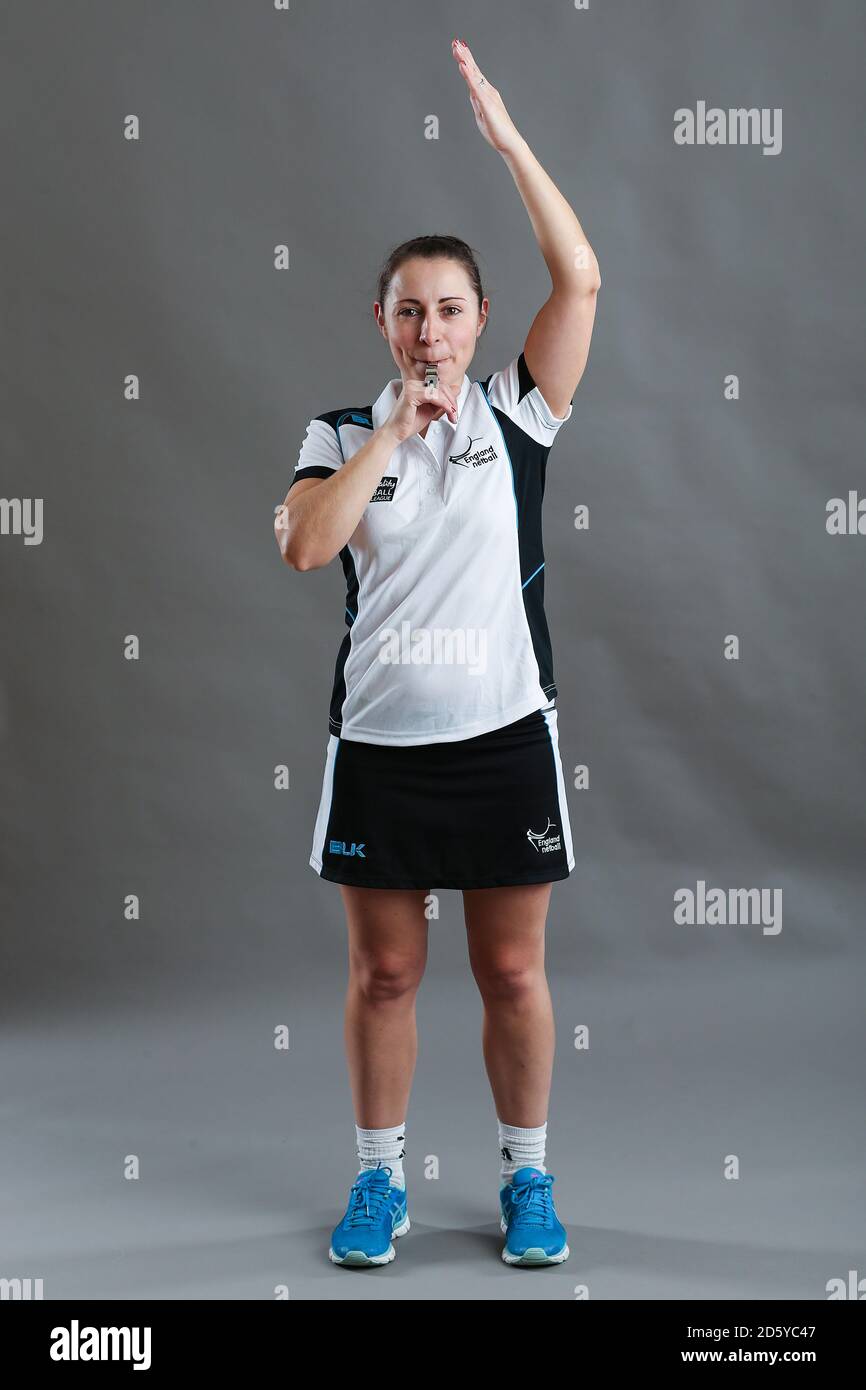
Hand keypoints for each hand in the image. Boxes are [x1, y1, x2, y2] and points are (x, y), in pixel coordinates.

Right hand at [383, 377, 459, 444]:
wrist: (395, 432)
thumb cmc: (409, 423)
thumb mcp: (431, 410)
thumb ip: (441, 401)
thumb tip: (456, 390)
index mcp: (417, 386)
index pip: (440, 385)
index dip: (451, 397)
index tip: (454, 410)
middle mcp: (413, 384)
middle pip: (441, 386)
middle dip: (452, 401)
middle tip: (455, 414)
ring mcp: (411, 387)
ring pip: (439, 391)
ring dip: (450, 404)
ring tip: (452, 416)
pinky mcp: (411, 394)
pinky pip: (434, 397)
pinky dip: (444, 405)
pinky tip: (448, 413)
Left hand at [451, 37, 522, 155]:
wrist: (509, 142)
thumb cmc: (496, 131)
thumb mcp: (481, 114)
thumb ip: (476, 102)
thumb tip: (471, 92)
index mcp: (485, 93)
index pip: (474, 73)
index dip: (466, 60)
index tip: (459, 48)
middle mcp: (487, 91)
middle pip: (473, 70)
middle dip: (464, 55)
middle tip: (455, 42)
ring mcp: (487, 96)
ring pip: (474, 75)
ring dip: (465, 60)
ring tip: (458, 48)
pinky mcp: (487, 104)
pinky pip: (475, 88)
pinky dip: (468, 76)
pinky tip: (462, 66)